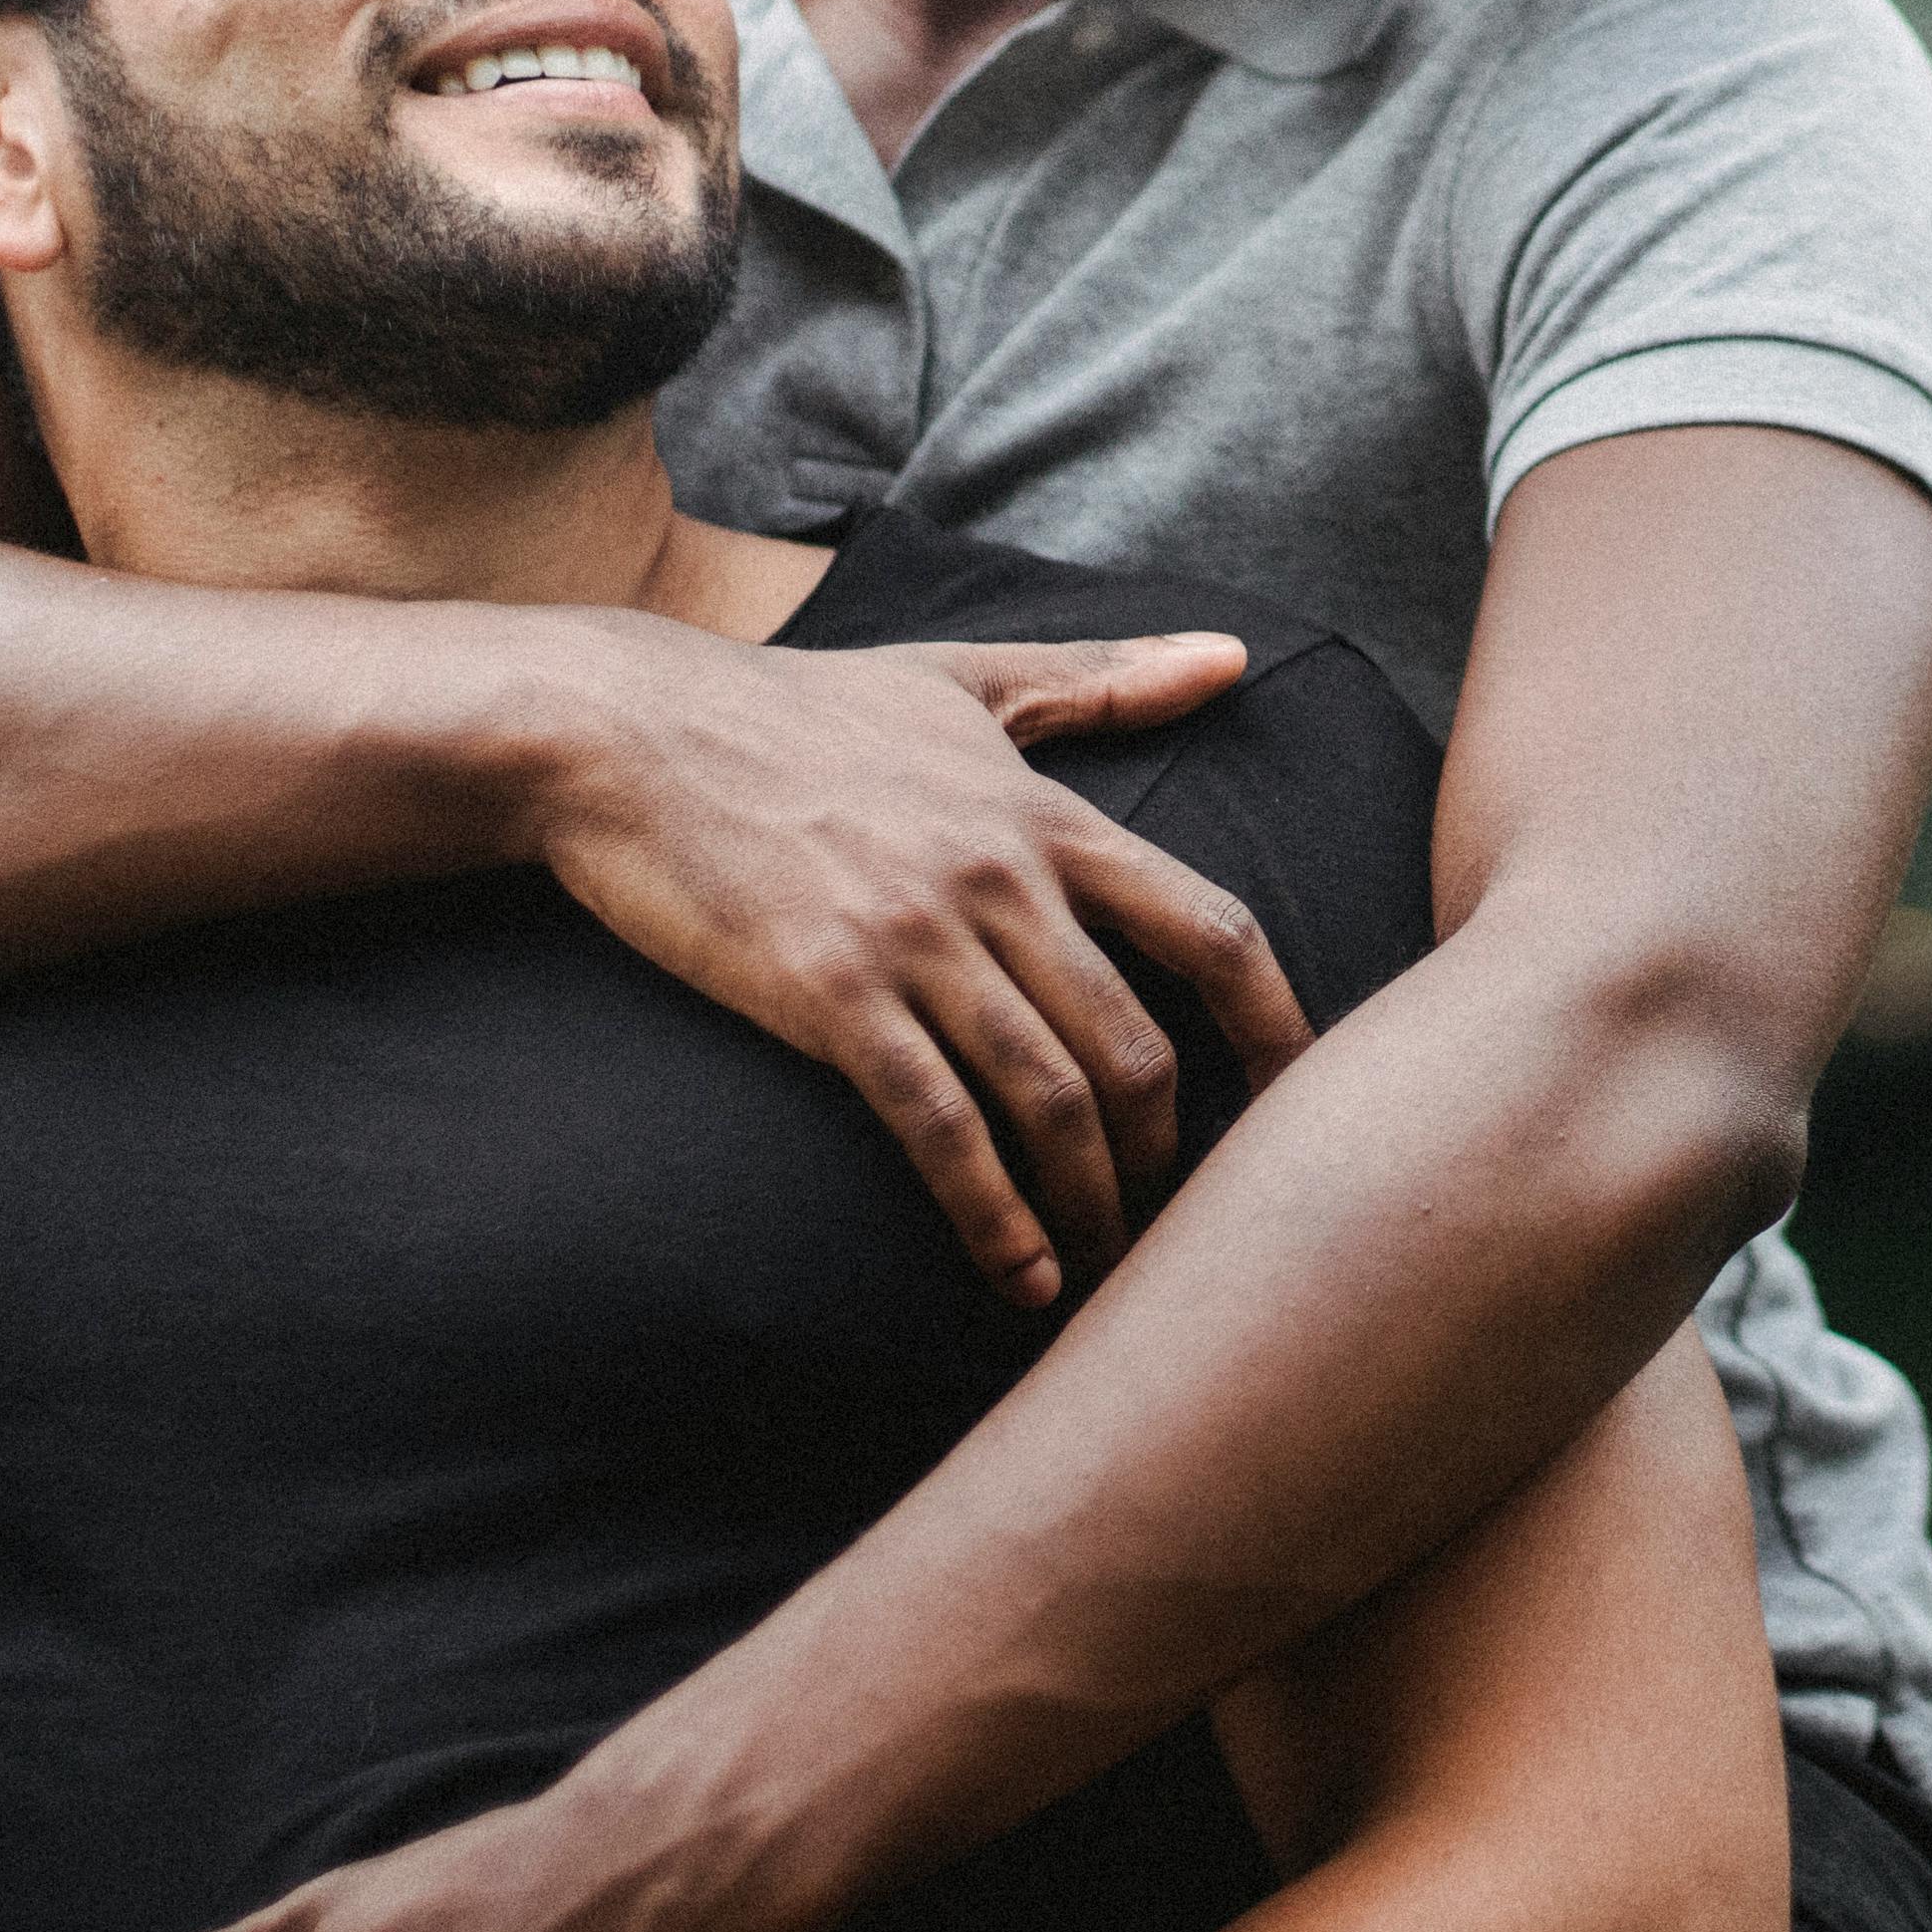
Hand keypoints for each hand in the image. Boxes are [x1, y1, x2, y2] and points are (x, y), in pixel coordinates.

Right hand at [534, 622, 1304, 1306]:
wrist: (630, 731)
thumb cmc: (797, 709)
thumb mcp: (963, 680)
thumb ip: (1103, 681)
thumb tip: (1235, 655)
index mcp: (1045, 815)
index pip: (1212, 928)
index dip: (1277, 1028)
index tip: (1302, 1106)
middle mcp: (1001, 880)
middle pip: (1142, 1044)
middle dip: (1175, 1154)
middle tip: (1180, 1223)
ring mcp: (916, 939)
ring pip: (1053, 1098)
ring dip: (1094, 1205)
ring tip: (1108, 1270)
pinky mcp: (830, 994)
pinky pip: (940, 1127)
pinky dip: (994, 1216)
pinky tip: (1021, 1276)